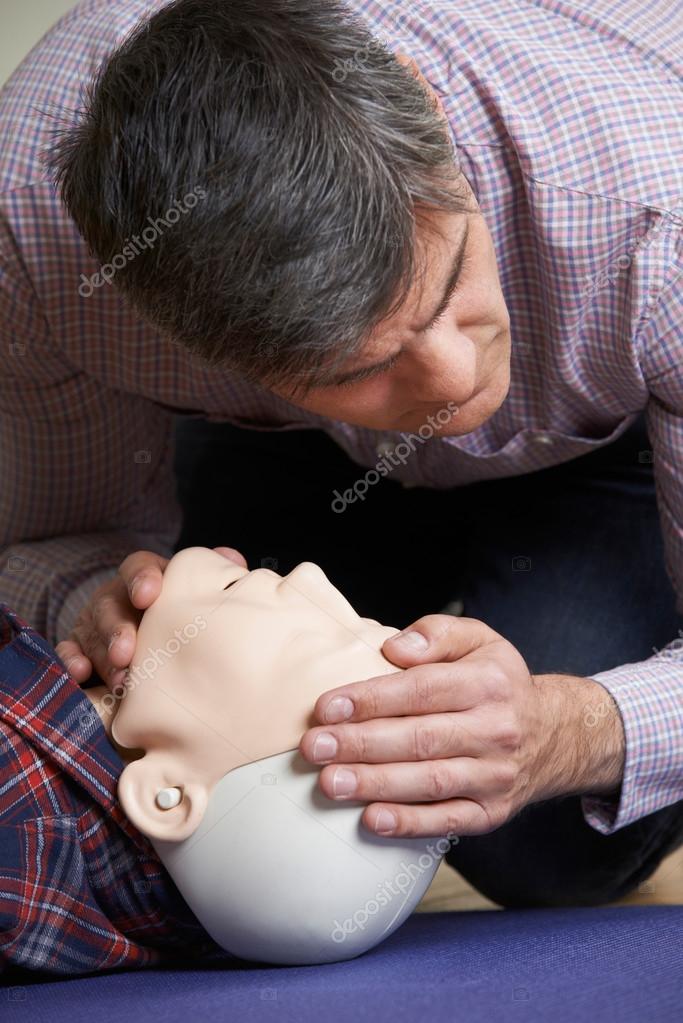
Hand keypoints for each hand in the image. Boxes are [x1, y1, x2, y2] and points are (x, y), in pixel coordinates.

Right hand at [56, 546, 245, 688]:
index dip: (142, 578)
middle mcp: (117, 596)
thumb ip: (213, 576)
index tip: (148, 594)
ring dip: (104, 657)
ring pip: (91, 633)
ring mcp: (95, 622)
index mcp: (148, 578)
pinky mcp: (80, 646)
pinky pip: (68, 650)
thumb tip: (232, 559)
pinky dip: (71, 661)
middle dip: (117, 628)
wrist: (163, 640)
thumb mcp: (198, 594)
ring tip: (120, 680)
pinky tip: (80, 674)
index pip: (138, 566)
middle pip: (110, 603)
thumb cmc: (186, 616)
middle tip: (128, 653)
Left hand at [299, 614, 624, 838]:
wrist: (555, 733)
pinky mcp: (491, 812)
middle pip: (420, 739)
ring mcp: (494, 776)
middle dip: (361, 744)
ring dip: (375, 785)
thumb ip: (436, 633)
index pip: (422, 690)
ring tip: (329, 783)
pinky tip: (371, 819)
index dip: (372, 699)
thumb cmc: (497, 682)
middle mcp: (494, 731)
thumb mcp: (479, 639)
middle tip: (314, 747)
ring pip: (429, 782)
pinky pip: (447, 821)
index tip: (326, 707)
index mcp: (487, 683)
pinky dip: (409, 824)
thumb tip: (394, 647)